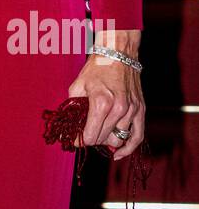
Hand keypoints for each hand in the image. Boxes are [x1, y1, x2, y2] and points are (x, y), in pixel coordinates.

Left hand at [68, 31, 143, 160]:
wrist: (118, 54)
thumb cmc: (96, 68)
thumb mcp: (78, 85)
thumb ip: (73, 106)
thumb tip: (69, 124)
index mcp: (101, 103)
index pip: (90, 135)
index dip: (79, 141)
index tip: (74, 140)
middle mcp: (118, 109)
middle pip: (102, 139)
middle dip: (91, 139)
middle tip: (83, 135)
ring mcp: (131, 110)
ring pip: (117, 139)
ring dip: (105, 140)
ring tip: (98, 135)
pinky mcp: (140, 110)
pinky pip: (137, 136)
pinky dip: (128, 148)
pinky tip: (118, 154)